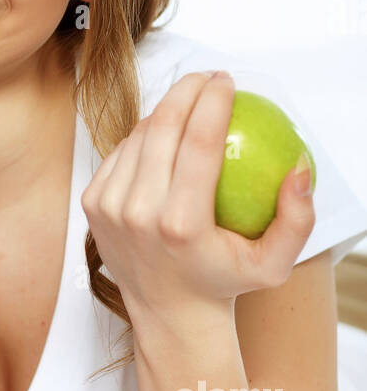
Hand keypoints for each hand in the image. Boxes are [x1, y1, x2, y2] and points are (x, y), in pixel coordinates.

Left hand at [80, 71, 315, 318]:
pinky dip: (144, 136)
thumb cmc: (225, 281)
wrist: (167, 313)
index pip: (199, 141)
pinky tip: (166, 129)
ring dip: (166, 109)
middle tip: (209, 77)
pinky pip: (121, 152)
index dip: (214, 99)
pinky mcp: (92, 204)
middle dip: (188, 88)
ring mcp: (110, 207)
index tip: (227, 80)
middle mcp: (139, 213)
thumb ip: (297, 220)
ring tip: (191, 99)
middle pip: (163, 126)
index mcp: (181, 224)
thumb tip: (297, 168)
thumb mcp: (274, 264)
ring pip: (139, 135)